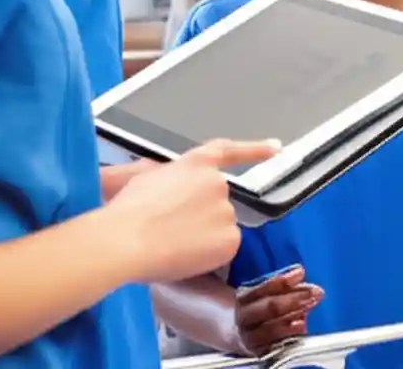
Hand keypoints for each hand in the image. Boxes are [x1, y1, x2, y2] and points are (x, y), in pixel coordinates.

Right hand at [105, 139, 279, 283]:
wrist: (125, 239)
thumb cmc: (126, 213)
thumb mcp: (148, 180)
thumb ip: (174, 182)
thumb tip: (179, 199)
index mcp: (194, 164)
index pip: (229, 151)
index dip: (254, 149)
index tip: (276, 147)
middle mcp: (217, 183)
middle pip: (218, 203)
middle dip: (202, 216)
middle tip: (172, 231)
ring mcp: (226, 210)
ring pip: (220, 228)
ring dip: (203, 236)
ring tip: (171, 243)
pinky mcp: (231, 238)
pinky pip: (223, 248)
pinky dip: (208, 255)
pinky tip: (184, 255)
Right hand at [234, 265, 322, 354]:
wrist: (237, 333)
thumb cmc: (255, 307)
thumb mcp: (262, 292)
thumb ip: (282, 285)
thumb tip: (300, 275)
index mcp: (242, 299)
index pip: (262, 288)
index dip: (282, 281)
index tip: (300, 272)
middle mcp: (244, 319)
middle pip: (270, 307)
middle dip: (294, 298)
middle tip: (315, 291)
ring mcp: (251, 338)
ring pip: (274, 327)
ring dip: (296, 315)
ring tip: (311, 305)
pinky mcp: (260, 352)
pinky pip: (278, 343)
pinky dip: (291, 334)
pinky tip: (302, 326)